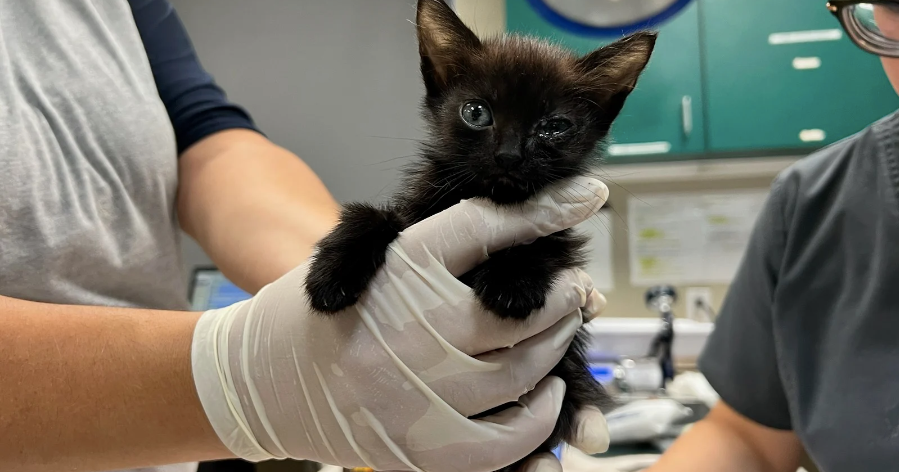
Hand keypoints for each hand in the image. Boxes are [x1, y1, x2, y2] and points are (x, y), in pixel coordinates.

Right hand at [191, 176, 609, 471]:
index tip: (591, 194)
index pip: (485, 225)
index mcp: (396, 267)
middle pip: (518, 309)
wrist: (261, 382)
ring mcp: (415, 392)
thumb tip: (525, 228)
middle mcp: (409, 326)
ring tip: (560, 336)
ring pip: (522, 373)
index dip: (546, 209)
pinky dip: (538, 421)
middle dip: (562, 296)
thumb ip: (445, 241)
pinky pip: (504, 442)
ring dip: (556, 351)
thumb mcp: (371, 257)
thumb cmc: (323, 314)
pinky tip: (546, 398)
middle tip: (574, 291)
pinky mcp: (419, 447)